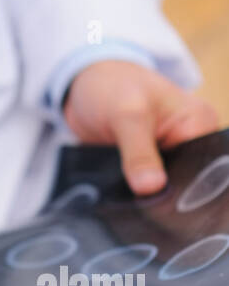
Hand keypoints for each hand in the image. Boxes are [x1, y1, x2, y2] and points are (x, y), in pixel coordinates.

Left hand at [62, 60, 219, 195]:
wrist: (83, 85)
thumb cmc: (110, 86)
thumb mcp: (125, 114)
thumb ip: (139, 152)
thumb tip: (151, 187)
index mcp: (200, 122)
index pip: (201, 165)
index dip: (180, 183)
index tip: (156, 196)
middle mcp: (191, 139)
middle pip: (186, 179)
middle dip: (162, 191)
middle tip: (138, 199)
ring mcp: (171, 153)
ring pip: (165, 186)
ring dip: (146, 194)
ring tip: (127, 196)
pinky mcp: (150, 165)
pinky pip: (148, 188)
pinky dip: (135, 191)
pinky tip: (122, 194)